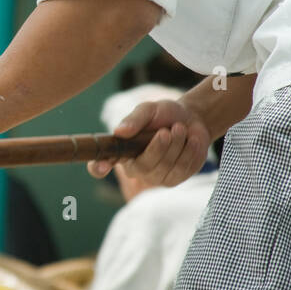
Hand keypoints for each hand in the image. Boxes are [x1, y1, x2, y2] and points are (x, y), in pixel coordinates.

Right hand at [87, 96, 209, 186]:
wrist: (192, 119)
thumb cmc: (164, 115)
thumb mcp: (149, 110)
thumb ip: (135, 119)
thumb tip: (119, 132)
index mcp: (120, 151)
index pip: (99, 166)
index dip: (98, 167)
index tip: (102, 165)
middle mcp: (135, 168)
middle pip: (145, 166)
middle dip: (160, 146)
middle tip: (168, 129)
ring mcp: (155, 177)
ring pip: (165, 168)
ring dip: (176, 145)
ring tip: (180, 129)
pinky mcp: (174, 179)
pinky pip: (182, 170)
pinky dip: (189, 151)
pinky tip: (191, 140)